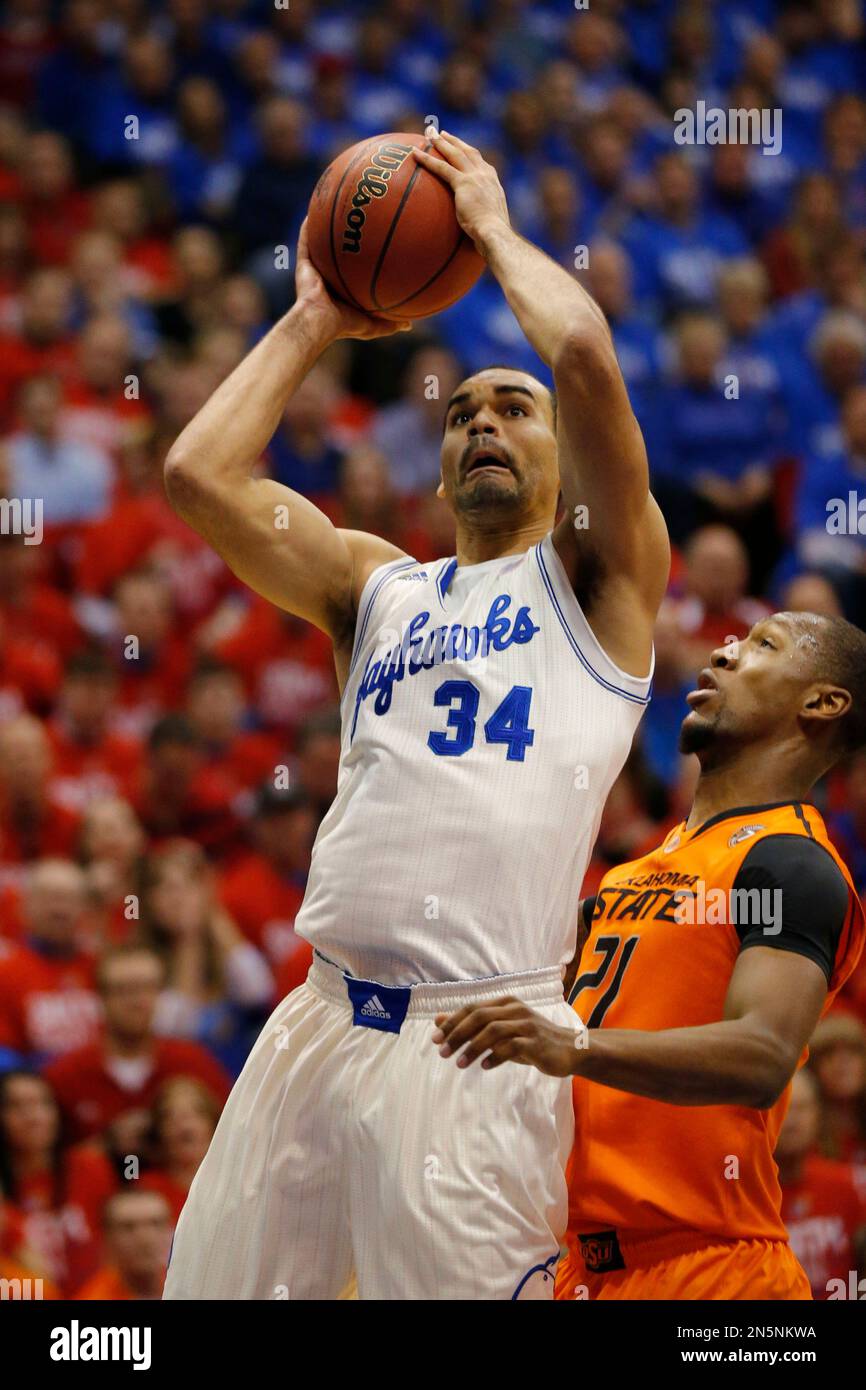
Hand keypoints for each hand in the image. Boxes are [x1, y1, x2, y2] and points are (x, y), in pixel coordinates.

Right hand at [294, 218, 412, 341]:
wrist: (319, 322)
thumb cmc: (344, 325)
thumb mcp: (373, 325)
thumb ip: (390, 323)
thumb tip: (409, 325)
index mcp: (342, 289)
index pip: (354, 269)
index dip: (363, 256)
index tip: (375, 243)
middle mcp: (328, 277)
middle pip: (338, 251)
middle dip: (347, 236)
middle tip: (358, 219)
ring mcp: (315, 269)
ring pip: (320, 242)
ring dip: (325, 226)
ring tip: (335, 207)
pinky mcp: (303, 264)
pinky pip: (305, 241)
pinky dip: (308, 227)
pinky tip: (314, 210)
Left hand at [412, 130, 509, 254]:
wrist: (495, 233)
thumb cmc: (492, 236)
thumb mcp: (488, 223)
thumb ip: (480, 217)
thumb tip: (473, 229)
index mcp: (492, 181)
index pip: (478, 161)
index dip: (466, 151)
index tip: (458, 145)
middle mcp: (485, 174)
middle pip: (466, 151)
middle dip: (452, 140)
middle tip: (440, 132)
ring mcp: (475, 176)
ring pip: (454, 153)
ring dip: (439, 142)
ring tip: (427, 134)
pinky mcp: (463, 183)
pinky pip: (442, 167)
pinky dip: (428, 159)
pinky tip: (415, 153)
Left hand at [432, 996, 583, 1076]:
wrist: (570, 1049)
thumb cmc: (530, 1039)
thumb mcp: (501, 1029)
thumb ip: (472, 1024)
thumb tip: (438, 1020)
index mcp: (505, 1003)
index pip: (472, 1008)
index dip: (452, 1022)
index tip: (435, 1038)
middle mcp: (515, 1009)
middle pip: (480, 1017)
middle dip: (458, 1034)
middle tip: (442, 1052)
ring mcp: (527, 1025)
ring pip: (493, 1031)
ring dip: (473, 1048)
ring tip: (459, 1064)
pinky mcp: (536, 1043)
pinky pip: (511, 1047)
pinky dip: (494, 1057)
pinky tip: (483, 1066)